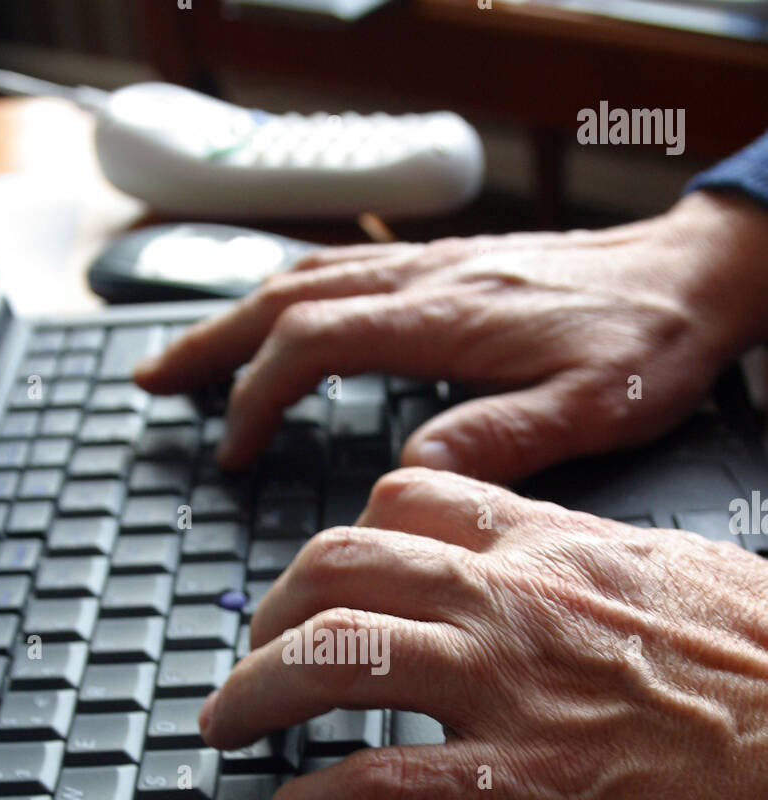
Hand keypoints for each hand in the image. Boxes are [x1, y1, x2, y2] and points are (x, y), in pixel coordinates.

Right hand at [135, 191, 767, 482]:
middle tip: (150, 384)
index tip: (232, 454)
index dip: (256, 398)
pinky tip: (279, 322)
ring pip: (307, 278)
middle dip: (209, 344)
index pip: (311, 345)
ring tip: (187, 357)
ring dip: (237, 317)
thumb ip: (496, 440)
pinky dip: (290, 299)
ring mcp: (434, 271)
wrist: (699, 274)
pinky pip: (345, 274)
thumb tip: (404, 476)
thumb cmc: (651, 343)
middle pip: (284, 298)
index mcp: (444, 319)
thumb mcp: (589, 408)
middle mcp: (427, 283)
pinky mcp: (451, 273)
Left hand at [198, 468, 767, 799]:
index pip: (410, 503)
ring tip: (227, 730)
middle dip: (270, 611)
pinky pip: (372, 787)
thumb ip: (597, 574)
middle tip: (251, 658)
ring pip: (332, 657)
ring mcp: (515, 686)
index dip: (341, 543)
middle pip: (342, 566)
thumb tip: (555, 586)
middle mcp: (522, 599)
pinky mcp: (526, 785)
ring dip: (253, 694)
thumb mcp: (686, 584)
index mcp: (563, 548)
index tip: (319, 584)